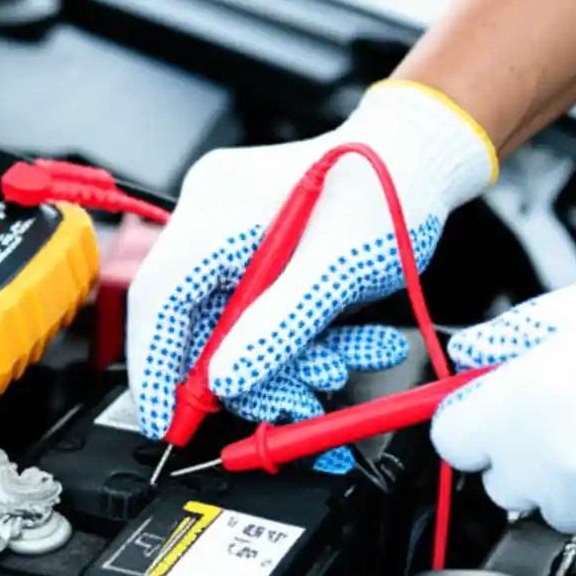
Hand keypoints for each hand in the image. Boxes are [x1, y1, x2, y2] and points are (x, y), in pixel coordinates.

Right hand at [126, 80, 495, 469]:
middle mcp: (211, 219)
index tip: (162, 420)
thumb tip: (223, 381)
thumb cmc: (389, 188)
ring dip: (286, 362)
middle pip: (195, 321)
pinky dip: (298, 341)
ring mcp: (230, 235)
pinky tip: (344, 348)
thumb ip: (277, 327)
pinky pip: (257, 314)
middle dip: (245, 374)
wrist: (420, 155)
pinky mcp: (253, 251)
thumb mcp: (337, 269)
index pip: (159, 299)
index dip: (156, 366)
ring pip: (232, 327)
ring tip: (338, 368)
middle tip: (289, 405)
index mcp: (216, 211)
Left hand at [432, 258, 575, 543]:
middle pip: (503, 482)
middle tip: (569, 406)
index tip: (486, 408)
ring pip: (564, 505)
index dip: (469, 419)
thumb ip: (523, 331)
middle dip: (523, 450)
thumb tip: (477, 349)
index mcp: (535, 398)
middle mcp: (567, 460)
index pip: (452, 439)